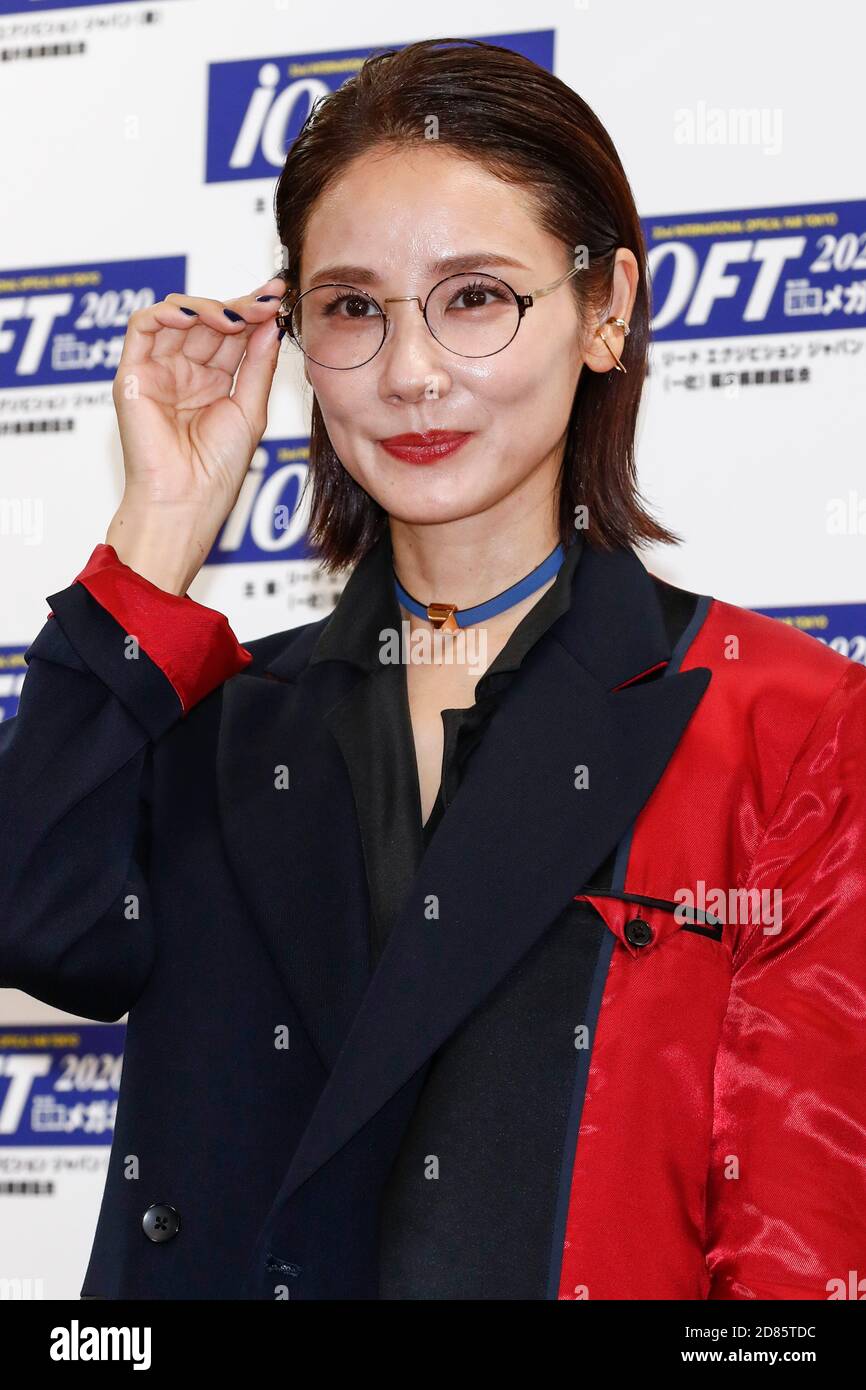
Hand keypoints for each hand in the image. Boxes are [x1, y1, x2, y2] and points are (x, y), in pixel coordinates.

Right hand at [106, 276, 286, 592]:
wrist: (186, 503)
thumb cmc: (217, 472)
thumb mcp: (250, 411)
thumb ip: (258, 365)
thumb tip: (270, 323)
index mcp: (214, 383)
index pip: (232, 334)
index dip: (254, 312)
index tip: (279, 296)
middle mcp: (185, 373)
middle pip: (208, 320)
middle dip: (238, 305)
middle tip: (265, 301)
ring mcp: (159, 371)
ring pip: (178, 316)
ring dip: (209, 308)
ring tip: (236, 318)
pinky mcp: (132, 374)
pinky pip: (143, 328)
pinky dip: (166, 313)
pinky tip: (194, 318)